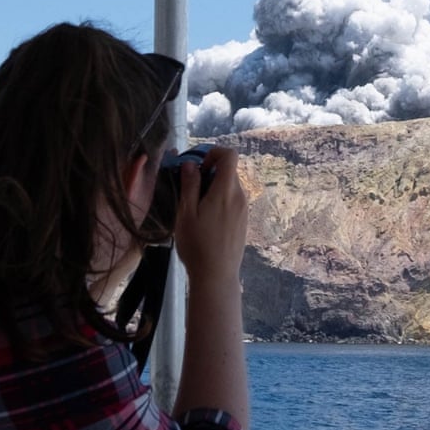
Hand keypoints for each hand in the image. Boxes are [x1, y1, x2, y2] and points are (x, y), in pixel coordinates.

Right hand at [170, 146, 247, 285]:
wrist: (217, 276)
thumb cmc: (197, 245)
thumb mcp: (186, 213)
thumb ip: (190, 185)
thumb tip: (191, 164)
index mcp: (226, 190)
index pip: (230, 155)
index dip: (213, 153)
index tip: (198, 167)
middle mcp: (240, 196)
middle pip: (229, 171)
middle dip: (209, 173)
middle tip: (190, 190)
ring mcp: (244, 209)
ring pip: (230, 187)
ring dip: (214, 188)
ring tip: (196, 209)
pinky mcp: (243, 221)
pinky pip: (233, 201)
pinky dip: (220, 200)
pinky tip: (207, 221)